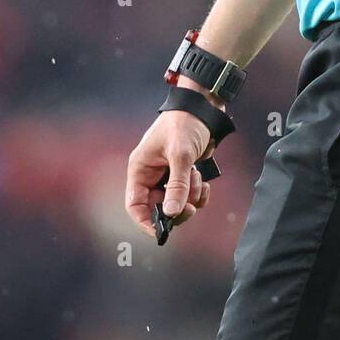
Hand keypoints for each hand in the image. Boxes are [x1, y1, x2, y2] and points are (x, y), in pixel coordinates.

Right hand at [126, 111, 213, 239]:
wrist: (204, 108)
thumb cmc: (185, 123)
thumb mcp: (181, 154)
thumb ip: (177, 185)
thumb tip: (172, 213)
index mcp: (140, 168)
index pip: (135, 204)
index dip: (144, 221)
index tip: (160, 232)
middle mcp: (151, 175)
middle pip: (158, 207)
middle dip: (176, 208)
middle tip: (190, 207)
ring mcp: (168, 176)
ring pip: (177, 203)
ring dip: (190, 197)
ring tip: (197, 177)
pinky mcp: (184, 175)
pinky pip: (189, 196)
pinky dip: (198, 194)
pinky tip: (204, 182)